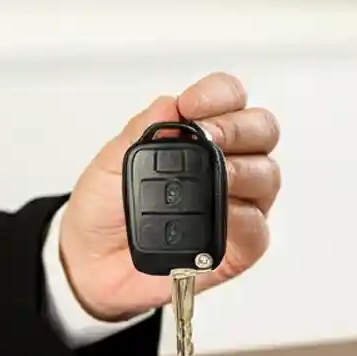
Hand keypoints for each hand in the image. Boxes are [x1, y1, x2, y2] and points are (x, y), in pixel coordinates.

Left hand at [58, 73, 280, 320]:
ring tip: (208, 178)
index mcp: (200, 135)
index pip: (230, 98)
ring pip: (266, 175)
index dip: (219, 94)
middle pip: (262, 130)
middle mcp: (228, 163)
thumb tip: (171, 105)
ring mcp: (237, 204)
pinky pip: (257, 226)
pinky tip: (217, 215)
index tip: (192, 105)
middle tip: (206, 138)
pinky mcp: (238, 246)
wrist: (90, 261)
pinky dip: (241, 217)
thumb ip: (143, 129)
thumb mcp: (112, 160)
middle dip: (236, 128)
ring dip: (240, 170)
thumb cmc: (104, 208)